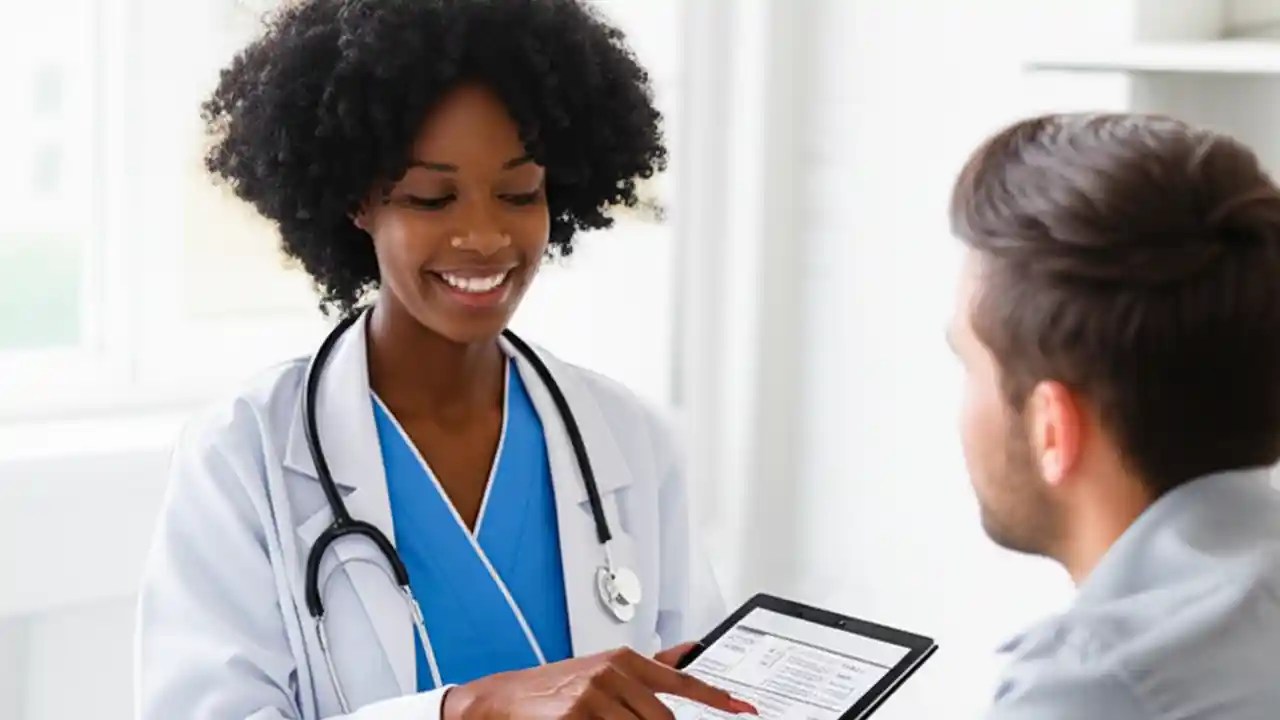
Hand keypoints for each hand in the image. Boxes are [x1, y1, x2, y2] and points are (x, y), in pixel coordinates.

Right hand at [442, 646, 756, 718]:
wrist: (499, 700)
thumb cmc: (552, 689)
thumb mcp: (603, 670)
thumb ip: (650, 666)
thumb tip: (689, 651)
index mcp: (623, 660)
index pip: (681, 681)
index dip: (716, 697)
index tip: (743, 708)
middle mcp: (612, 673)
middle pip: (663, 719)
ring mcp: (594, 696)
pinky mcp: (576, 715)